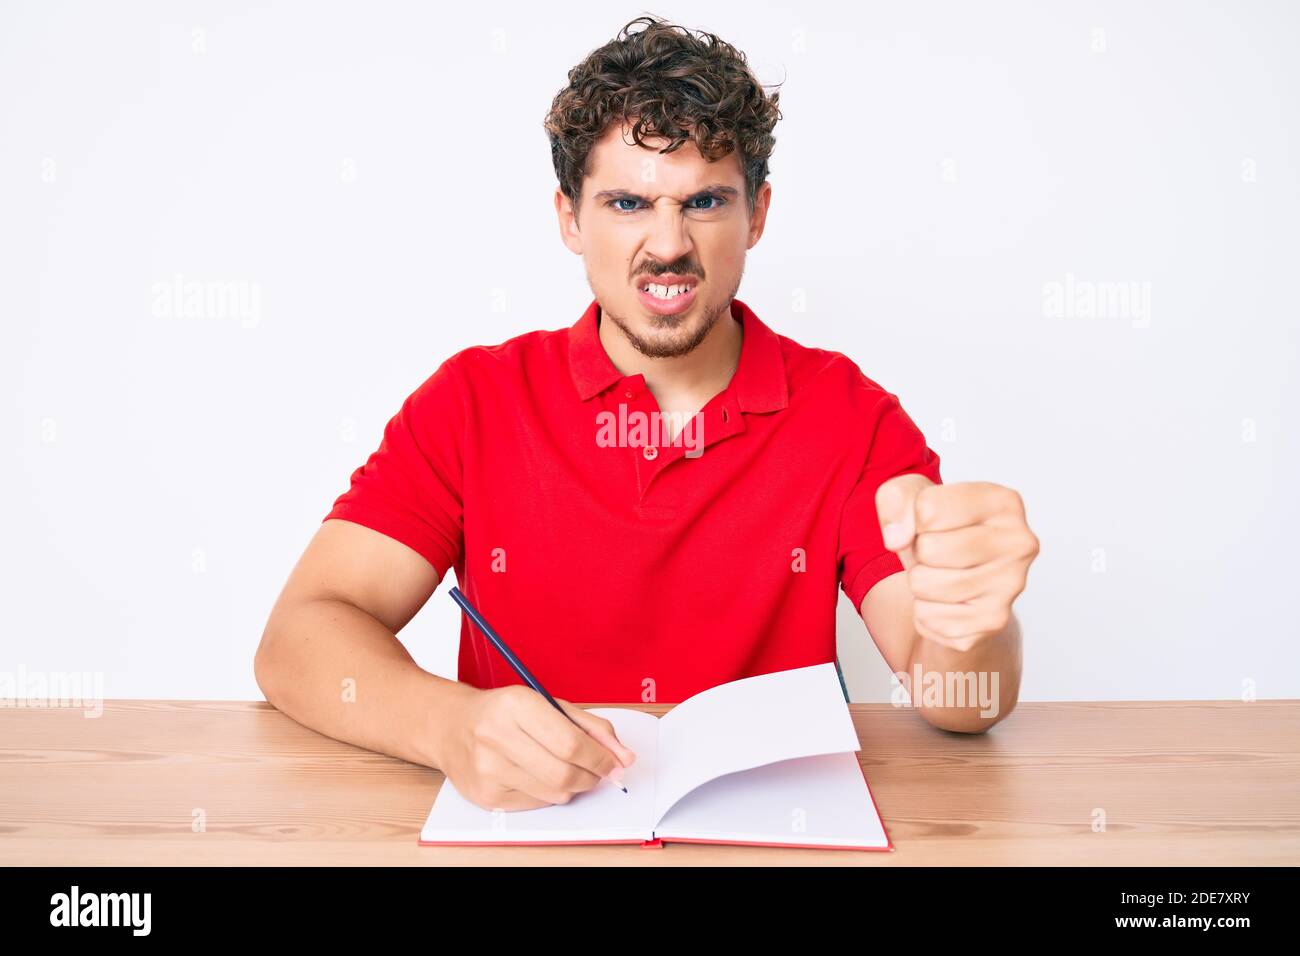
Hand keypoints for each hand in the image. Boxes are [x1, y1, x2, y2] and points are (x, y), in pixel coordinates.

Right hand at [433, 684, 636, 811]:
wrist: (450, 726)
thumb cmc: (503, 712)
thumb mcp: (546, 704)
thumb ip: (590, 727)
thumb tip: (623, 757)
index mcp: (516, 704)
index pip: (571, 742)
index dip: (600, 758)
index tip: (614, 763)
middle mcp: (497, 736)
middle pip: (564, 773)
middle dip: (592, 776)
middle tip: (597, 771)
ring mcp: (488, 769)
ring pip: (554, 793)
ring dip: (573, 786)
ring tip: (566, 769)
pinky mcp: (485, 795)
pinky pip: (536, 803)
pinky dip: (549, 793)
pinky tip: (538, 775)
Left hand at [875, 476, 1038, 652]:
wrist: (958, 575)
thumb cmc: (938, 529)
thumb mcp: (910, 496)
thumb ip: (895, 500)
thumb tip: (896, 538)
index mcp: (1003, 502)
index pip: (928, 509)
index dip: (914, 519)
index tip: (932, 522)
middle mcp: (1018, 543)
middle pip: (928, 549)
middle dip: (918, 552)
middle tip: (937, 552)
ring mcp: (1010, 585)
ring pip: (924, 584)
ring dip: (920, 581)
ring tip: (942, 573)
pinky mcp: (993, 621)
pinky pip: (928, 617)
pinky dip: (925, 610)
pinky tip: (947, 599)